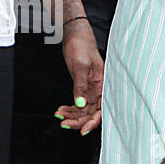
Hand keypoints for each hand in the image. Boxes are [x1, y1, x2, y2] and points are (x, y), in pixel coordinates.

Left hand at [55, 19, 103, 135]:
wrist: (74, 33)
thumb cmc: (81, 45)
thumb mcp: (80, 66)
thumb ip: (80, 86)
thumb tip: (80, 104)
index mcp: (104, 83)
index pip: (101, 109)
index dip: (93, 121)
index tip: (82, 130)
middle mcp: (99, 88)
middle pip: (91, 112)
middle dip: (78, 120)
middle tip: (65, 123)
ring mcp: (91, 88)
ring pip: (83, 109)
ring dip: (72, 115)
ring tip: (60, 116)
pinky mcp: (83, 86)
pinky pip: (78, 102)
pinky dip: (70, 108)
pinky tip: (61, 109)